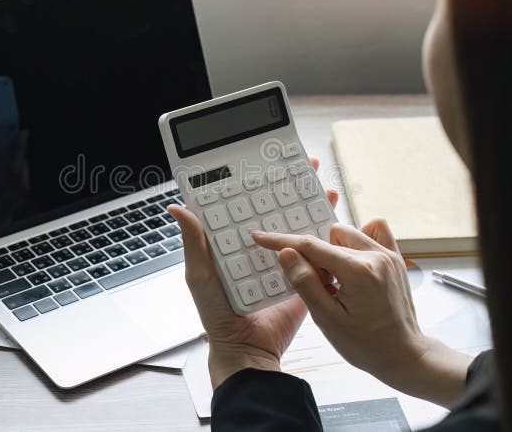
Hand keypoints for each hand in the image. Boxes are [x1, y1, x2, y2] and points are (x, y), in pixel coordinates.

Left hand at [167, 157, 338, 388]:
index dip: (255, 183)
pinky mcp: (301, 275)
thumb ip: (194, 242)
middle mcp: (258, 246)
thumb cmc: (216, 315)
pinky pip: (316, 253)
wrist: (247, 350)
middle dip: (291, 187)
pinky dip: (327, 237)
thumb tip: (177, 208)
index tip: (267, 161)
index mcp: (233, 242)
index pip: (245, 205)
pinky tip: (334, 222)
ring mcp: (281, 259)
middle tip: (303, 166)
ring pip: (298, 225)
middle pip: (276, 209)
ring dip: (311, 206)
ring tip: (322, 188)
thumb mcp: (200, 275)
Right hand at [253, 219, 471, 407]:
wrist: (403, 355)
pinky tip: (352, 263)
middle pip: (329, 236)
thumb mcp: (327, 319)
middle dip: (316, 255)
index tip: (261, 237)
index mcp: (357, 271)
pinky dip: (358, 241)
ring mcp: (388, 255)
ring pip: (348, 233)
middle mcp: (375, 255)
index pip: (310, 246)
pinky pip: (374, 231)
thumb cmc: (365, 344)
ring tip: (337, 281)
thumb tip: (286, 252)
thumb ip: (305, 283)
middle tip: (320, 285)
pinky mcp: (395, 258)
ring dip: (335, 249)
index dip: (281, 241)